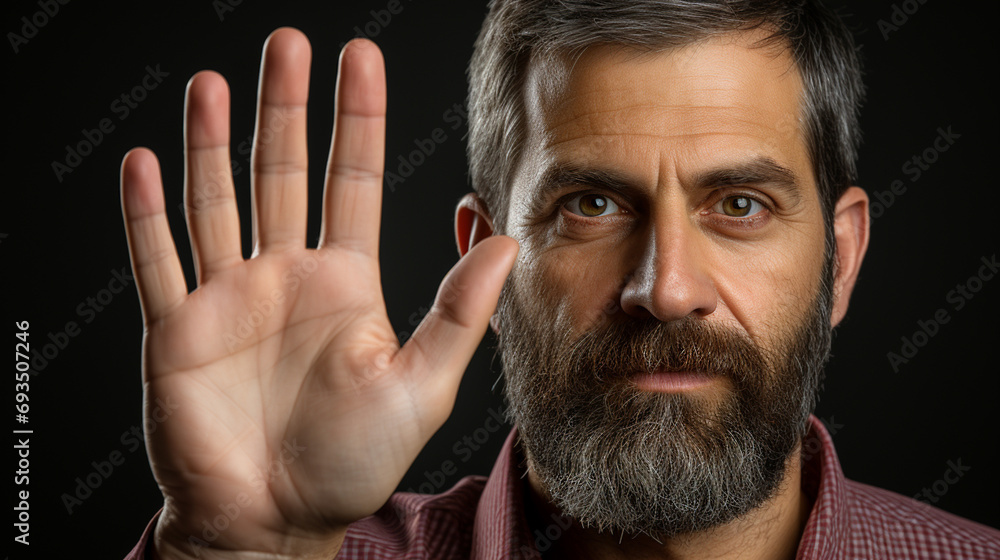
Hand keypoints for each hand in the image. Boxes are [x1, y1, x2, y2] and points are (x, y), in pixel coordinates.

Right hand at [119, 28, 516, 558]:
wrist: (277, 521)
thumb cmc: (353, 461)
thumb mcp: (421, 385)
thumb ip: (459, 313)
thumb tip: (504, 241)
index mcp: (345, 281)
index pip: (352, 179)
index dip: (356, 119)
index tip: (360, 58)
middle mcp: (285, 276)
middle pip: (281, 172)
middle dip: (284, 108)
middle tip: (288, 43)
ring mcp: (227, 298)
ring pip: (215, 202)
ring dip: (211, 144)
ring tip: (213, 84)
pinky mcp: (176, 331)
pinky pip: (157, 261)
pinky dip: (146, 214)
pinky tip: (143, 163)